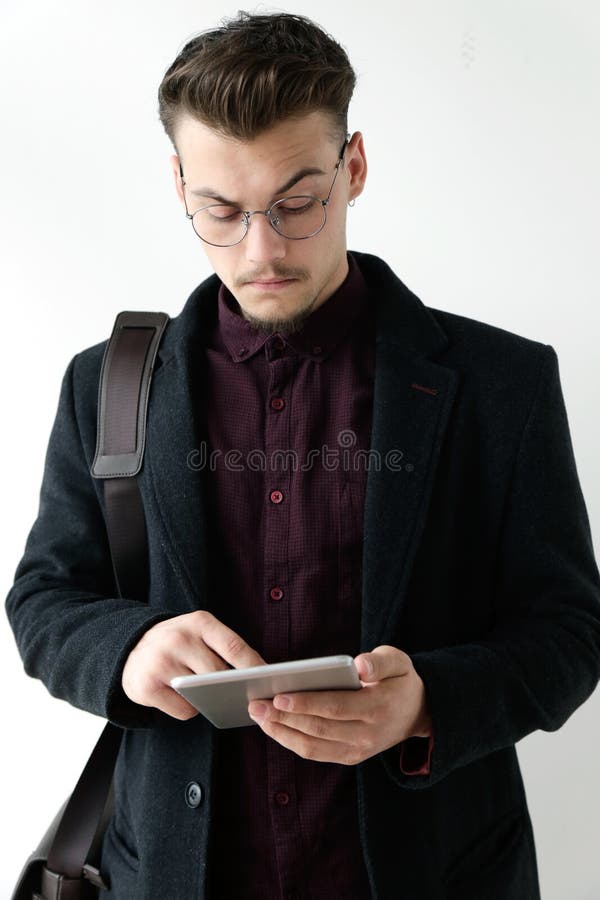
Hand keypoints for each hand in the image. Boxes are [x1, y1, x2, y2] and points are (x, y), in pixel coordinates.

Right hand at [122, 610, 265, 719]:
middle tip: (244, 696)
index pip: (235, 646)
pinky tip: (180, 697)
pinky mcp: (147, 686)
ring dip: (209, 699)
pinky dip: (189, 709)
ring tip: (206, 691)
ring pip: (203, 694)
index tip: (269, 681)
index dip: (254, 667)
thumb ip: (223, 648)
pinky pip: (184, 710)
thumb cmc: (177, 642)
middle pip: (219, 674)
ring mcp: (161, 662)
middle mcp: (179, 639)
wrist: (129, 647)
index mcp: (199, 622)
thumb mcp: (198, 632)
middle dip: (233, 688)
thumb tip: (257, 677)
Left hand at [247, 645, 431, 764]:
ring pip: (313, 746)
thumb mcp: (399, 661)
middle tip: (256, 704)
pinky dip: (292, 742)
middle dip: (284, 717)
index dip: (306, 703)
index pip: (336, 707)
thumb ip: (380, 662)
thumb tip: (360, 665)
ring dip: (282, 732)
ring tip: (258, 716)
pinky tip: (274, 727)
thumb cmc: (400, 680)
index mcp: (378, 707)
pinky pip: (316, 753)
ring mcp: (359, 750)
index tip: (279, 695)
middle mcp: (368, 734)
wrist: (418, 713)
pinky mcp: (350, 757)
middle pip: (319, 728)